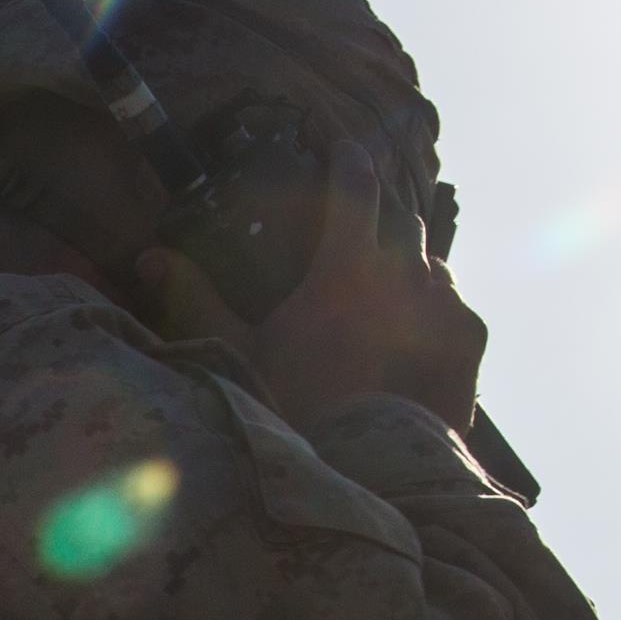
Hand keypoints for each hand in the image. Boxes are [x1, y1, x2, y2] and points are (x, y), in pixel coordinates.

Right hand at [140, 136, 487, 436]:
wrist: (369, 474)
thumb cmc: (293, 414)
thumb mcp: (236, 356)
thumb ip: (197, 298)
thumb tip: (149, 256)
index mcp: (347, 269)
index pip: (355, 186)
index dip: (348, 159)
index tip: (344, 145)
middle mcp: (407, 275)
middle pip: (402, 220)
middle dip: (381, 216)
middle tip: (361, 228)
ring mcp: (446, 306)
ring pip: (432, 265)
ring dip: (409, 271)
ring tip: (386, 296)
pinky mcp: (471, 340)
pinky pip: (456, 310)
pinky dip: (434, 316)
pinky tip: (412, 342)